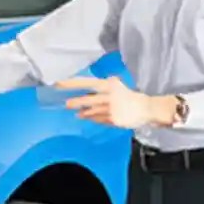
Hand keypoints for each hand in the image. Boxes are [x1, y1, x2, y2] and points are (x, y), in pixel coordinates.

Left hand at [56, 76, 173, 128]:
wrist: (146, 108)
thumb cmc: (129, 96)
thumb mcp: (116, 85)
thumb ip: (102, 85)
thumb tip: (86, 87)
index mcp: (108, 85)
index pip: (85, 82)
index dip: (70, 84)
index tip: (58, 84)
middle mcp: (107, 96)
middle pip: (85, 100)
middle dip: (74, 102)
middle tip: (66, 104)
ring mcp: (110, 109)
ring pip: (90, 112)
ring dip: (83, 112)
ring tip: (78, 112)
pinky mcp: (112, 120)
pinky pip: (97, 120)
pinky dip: (92, 118)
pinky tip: (89, 117)